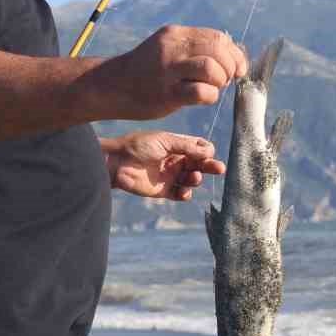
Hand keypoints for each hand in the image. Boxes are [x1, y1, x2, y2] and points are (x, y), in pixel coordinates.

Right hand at [101, 24, 248, 120]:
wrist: (113, 86)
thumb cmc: (147, 70)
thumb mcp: (169, 48)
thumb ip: (195, 48)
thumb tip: (232, 56)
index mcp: (176, 34)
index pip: (218, 37)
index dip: (234, 54)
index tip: (236, 68)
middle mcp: (172, 47)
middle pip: (217, 50)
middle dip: (229, 67)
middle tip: (224, 80)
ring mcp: (167, 70)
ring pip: (211, 68)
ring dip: (220, 80)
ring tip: (213, 87)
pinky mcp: (165, 93)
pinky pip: (201, 92)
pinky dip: (210, 96)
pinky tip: (203, 98)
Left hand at [104, 131, 224, 200]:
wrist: (116, 162)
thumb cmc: (138, 145)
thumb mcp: (165, 141)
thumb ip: (187, 147)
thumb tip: (209, 152)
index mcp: (177, 145)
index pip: (200, 149)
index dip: (206, 151)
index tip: (207, 153)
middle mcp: (176, 160)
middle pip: (200, 164)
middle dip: (210, 166)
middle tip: (219, 169)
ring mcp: (170, 176)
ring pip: (192, 180)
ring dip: (196, 179)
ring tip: (193, 177)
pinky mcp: (163, 190)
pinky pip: (180, 194)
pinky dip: (185, 194)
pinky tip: (183, 191)